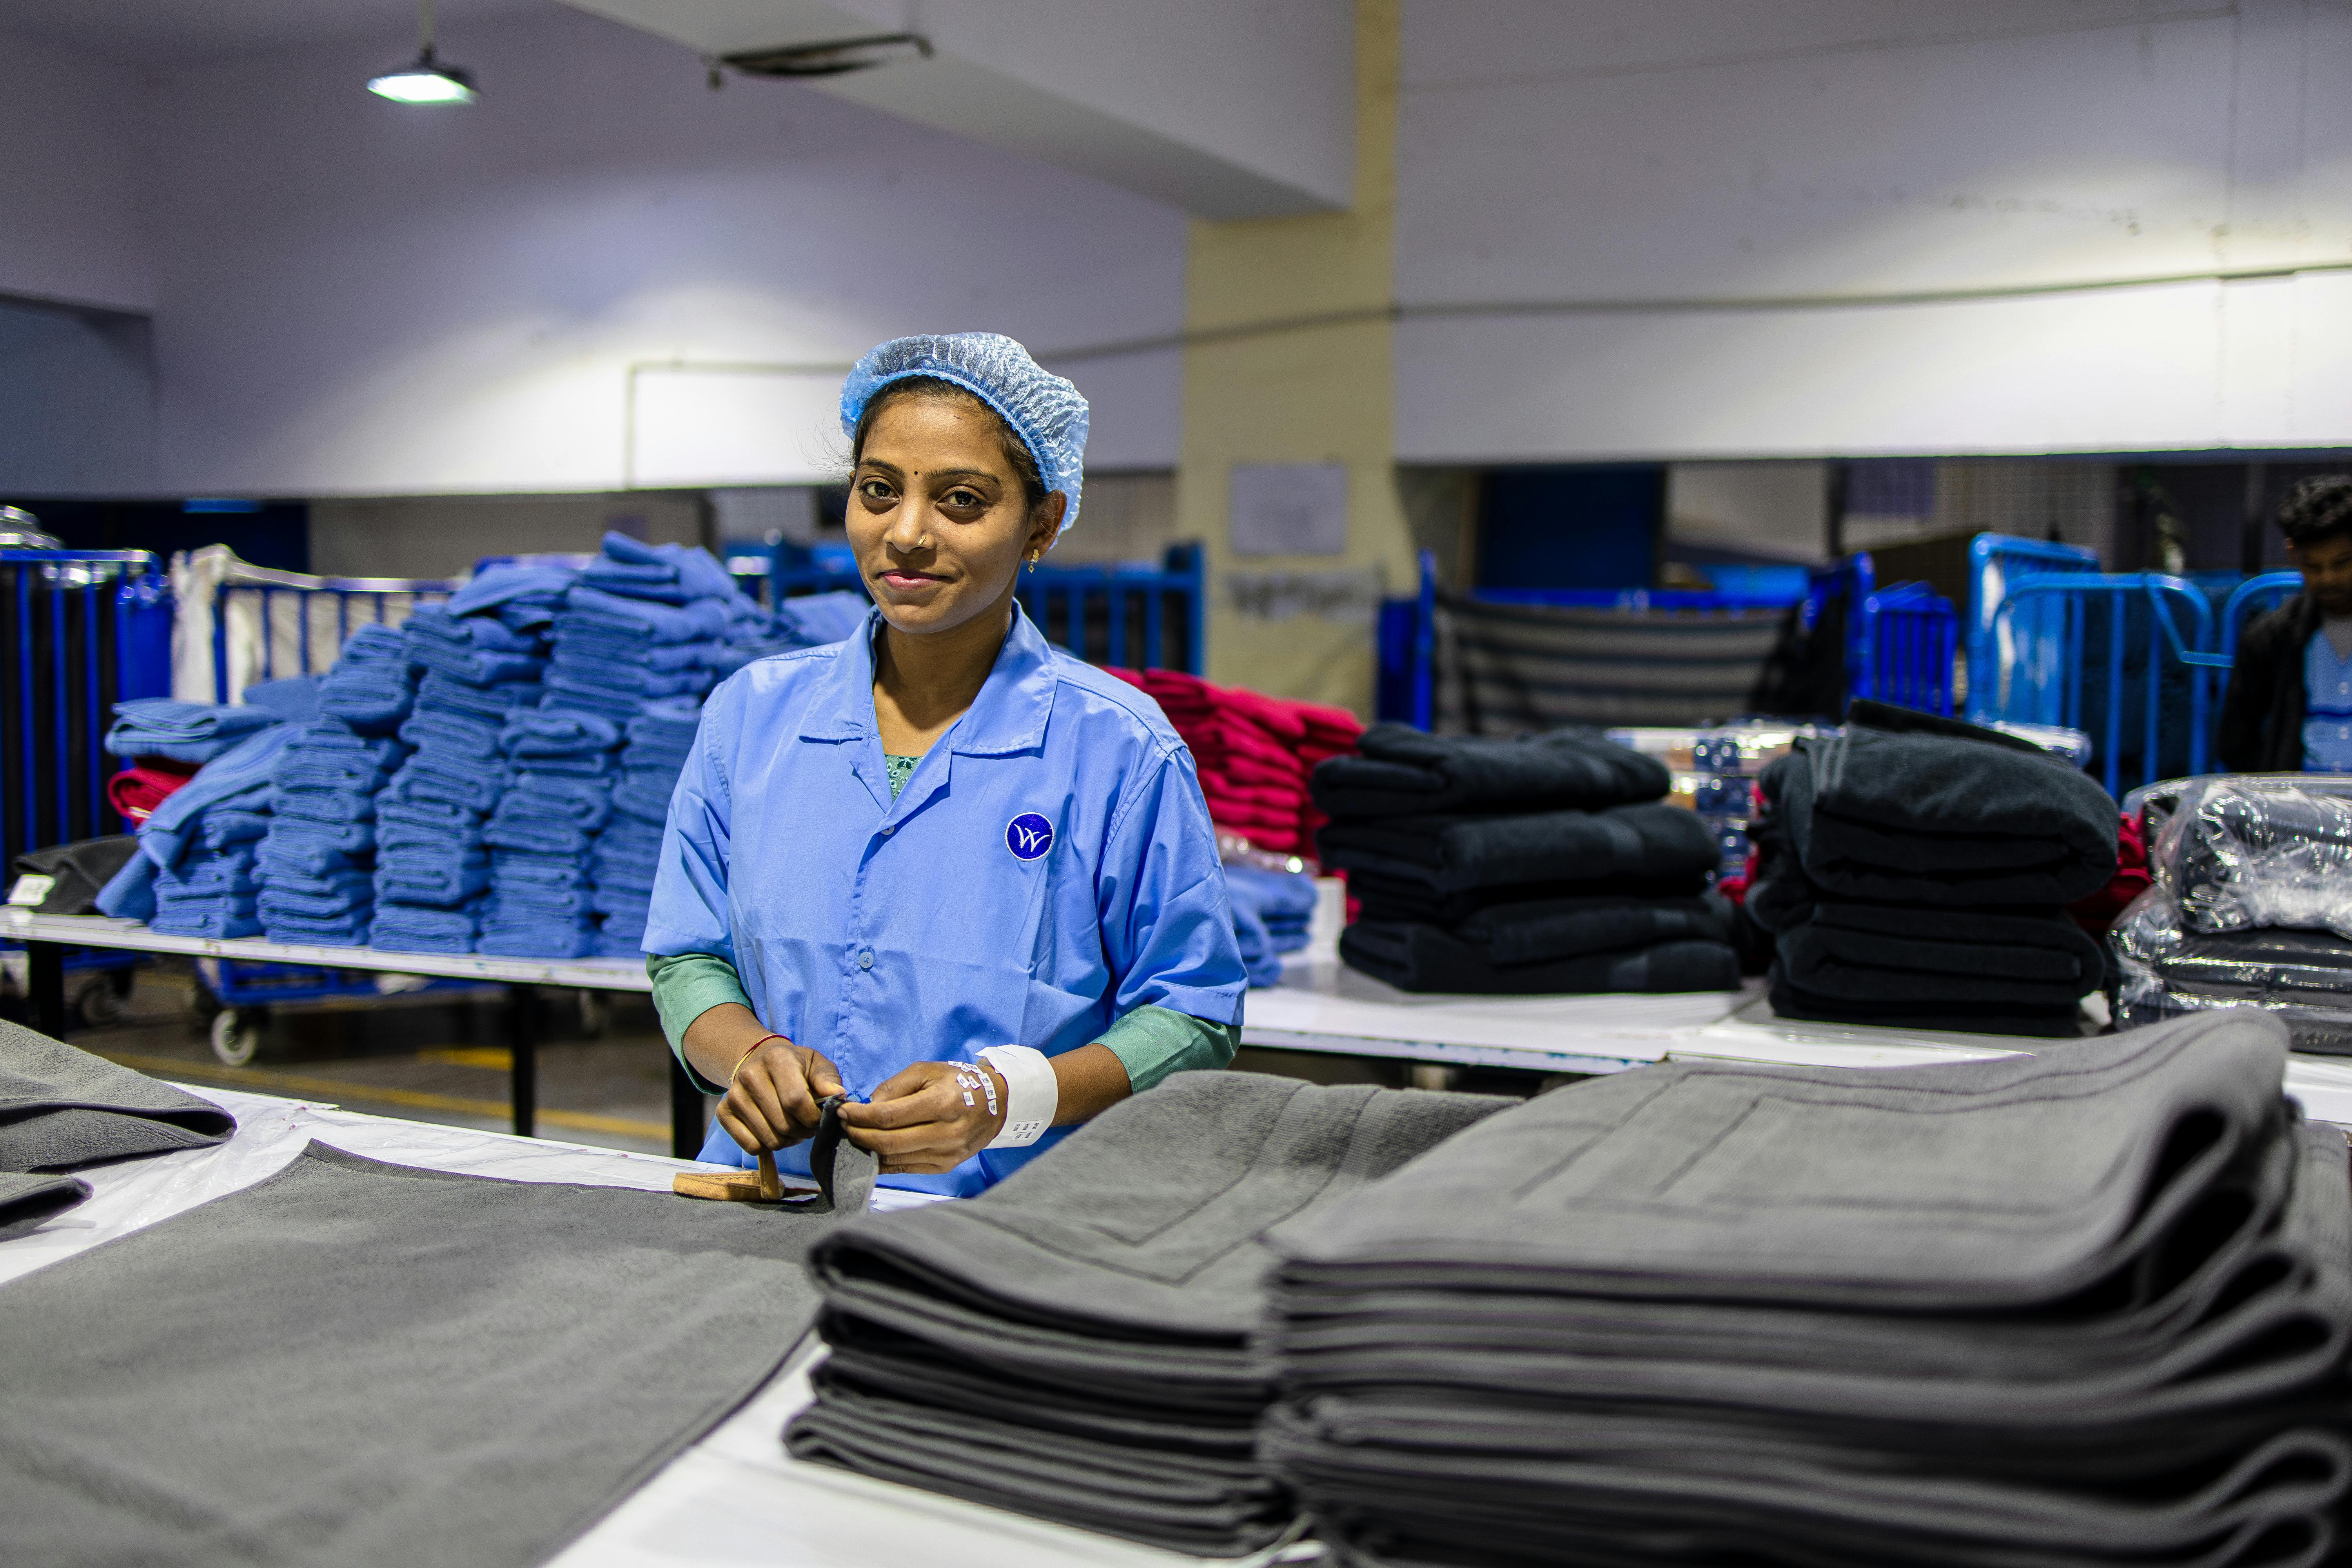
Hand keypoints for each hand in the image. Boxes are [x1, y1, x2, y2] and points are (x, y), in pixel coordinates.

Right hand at [717, 1037, 845, 1154]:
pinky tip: (773, 1131)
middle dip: (802, 1131)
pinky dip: (767, 1146)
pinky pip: (751, 1146)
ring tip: (791, 1126)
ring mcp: (733, 1095)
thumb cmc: (795, 1066)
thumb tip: (838, 1096)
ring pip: (769, 1139)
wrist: (759, 1061)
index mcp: (777, 1058)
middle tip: (806, 1124)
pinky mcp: (723, 1112)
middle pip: (784, 1124)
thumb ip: (828, 1079)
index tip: (818, 1117)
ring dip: (787, 1140)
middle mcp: (750, 1075)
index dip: (813, 1117)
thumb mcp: (817, 1064)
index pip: (796, 1101)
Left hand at [838, 1060, 1005, 1173]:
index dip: (860, 1116)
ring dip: (868, 1149)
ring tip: (855, 1136)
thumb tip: (868, 1107)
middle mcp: (946, 1132)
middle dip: (859, 1134)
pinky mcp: (945, 1166)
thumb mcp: (927, 1071)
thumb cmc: (957, 1082)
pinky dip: (884, 1162)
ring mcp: (947, 1153)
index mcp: (942, 1103)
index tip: (843, 1111)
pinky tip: (872, 1151)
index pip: (889, 1116)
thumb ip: (895, 1086)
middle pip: (888, 1142)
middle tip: (844, 1125)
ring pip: (895, 1158)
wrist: (996, 1104)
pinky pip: (906, 1168)